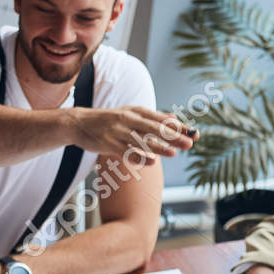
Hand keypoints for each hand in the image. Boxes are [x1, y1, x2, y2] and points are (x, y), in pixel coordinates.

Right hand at [68, 105, 196, 160]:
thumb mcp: (130, 114)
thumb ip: (151, 118)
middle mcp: (128, 119)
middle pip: (154, 128)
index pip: (161, 118)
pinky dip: (138, 157)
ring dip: (158, 147)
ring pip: (141, 140)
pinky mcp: (108, 143)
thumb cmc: (109, 121)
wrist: (79, 123)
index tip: (194, 133)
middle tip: (189, 143)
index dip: (178, 126)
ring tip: (173, 153)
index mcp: (136, 111)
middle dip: (173, 136)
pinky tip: (150, 162)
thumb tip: (175, 118)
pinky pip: (126, 151)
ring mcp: (118, 131)